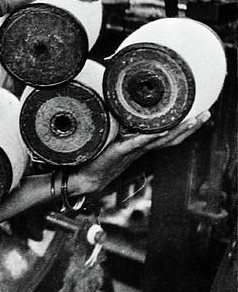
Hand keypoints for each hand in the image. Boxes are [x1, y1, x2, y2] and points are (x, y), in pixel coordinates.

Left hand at [68, 111, 210, 195]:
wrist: (85, 177)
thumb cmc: (98, 159)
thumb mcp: (114, 141)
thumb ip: (123, 132)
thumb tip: (128, 114)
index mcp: (141, 145)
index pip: (168, 135)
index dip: (185, 127)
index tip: (200, 115)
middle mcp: (141, 148)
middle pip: (171, 137)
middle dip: (190, 126)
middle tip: (207, 114)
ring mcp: (132, 150)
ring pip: (160, 140)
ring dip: (178, 130)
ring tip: (193, 120)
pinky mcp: (120, 151)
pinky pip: (138, 142)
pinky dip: (150, 137)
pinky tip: (162, 131)